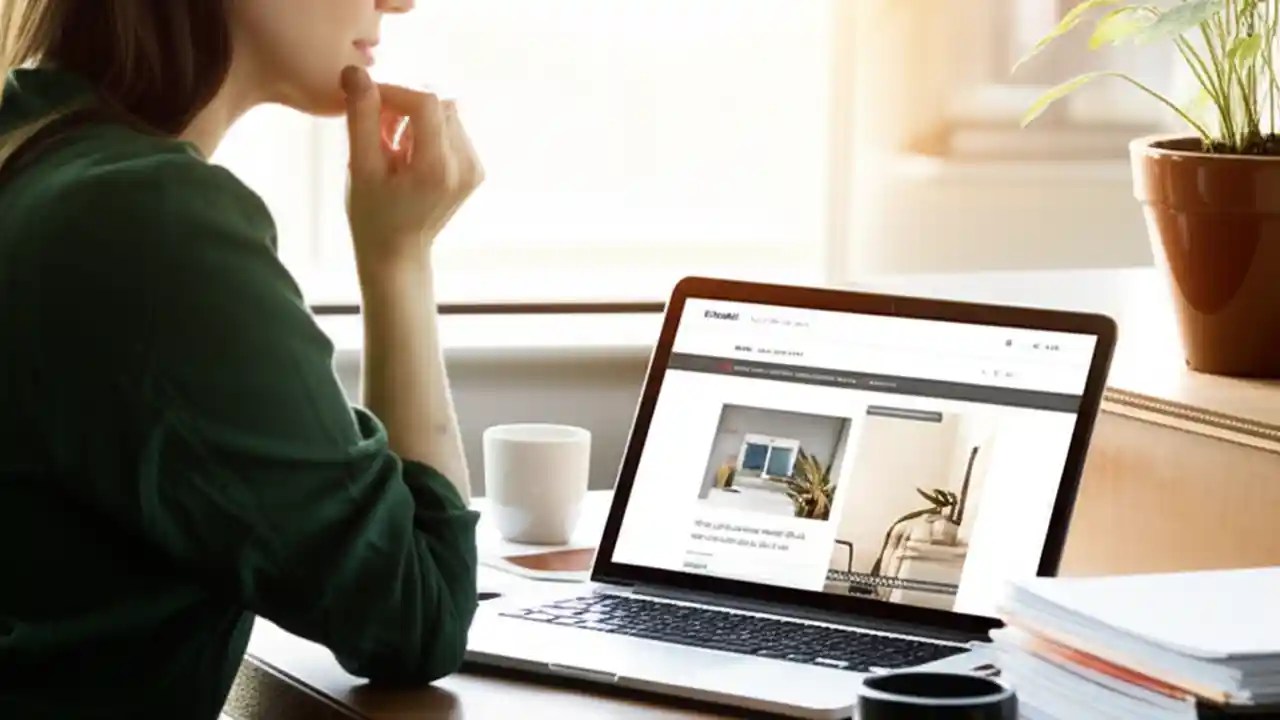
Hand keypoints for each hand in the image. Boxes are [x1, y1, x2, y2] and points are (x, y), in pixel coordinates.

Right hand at [341, 66, 482, 272]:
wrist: (398, 253)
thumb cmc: (373, 216)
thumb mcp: (362, 167)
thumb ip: (362, 118)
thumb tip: (355, 73)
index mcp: (439, 168)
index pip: (425, 104)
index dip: (394, 93)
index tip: (367, 101)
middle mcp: (466, 166)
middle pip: (437, 106)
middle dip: (404, 108)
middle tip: (376, 131)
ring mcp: (474, 168)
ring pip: (445, 115)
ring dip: (415, 120)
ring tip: (391, 147)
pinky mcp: (474, 169)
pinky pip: (451, 130)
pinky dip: (427, 133)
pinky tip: (407, 156)